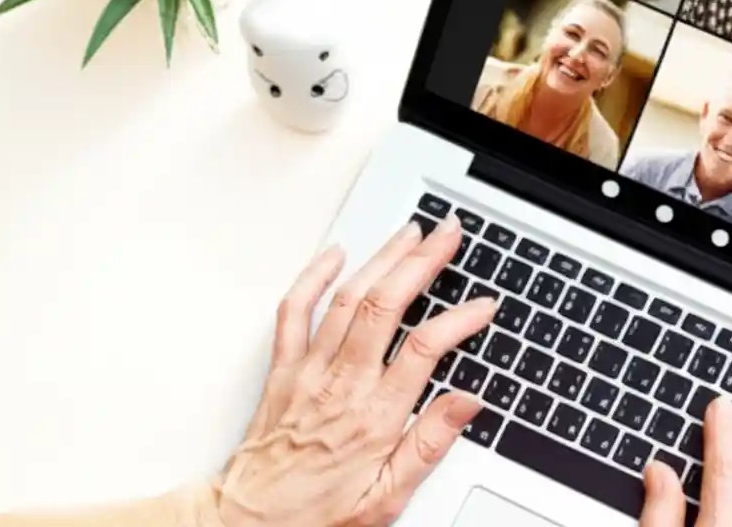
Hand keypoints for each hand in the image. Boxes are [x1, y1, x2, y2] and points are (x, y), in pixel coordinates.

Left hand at [213, 215, 494, 526]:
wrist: (248, 524)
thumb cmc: (317, 515)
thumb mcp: (386, 499)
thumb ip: (429, 445)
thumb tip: (467, 403)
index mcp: (374, 417)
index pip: (423, 350)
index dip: (459, 320)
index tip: (484, 305)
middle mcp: (341, 385)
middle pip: (385, 306)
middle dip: (420, 262)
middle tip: (447, 236)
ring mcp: (309, 372)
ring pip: (347, 299)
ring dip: (381, 259)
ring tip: (410, 234)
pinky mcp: (283, 370)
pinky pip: (294, 312)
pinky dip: (313, 277)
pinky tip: (335, 255)